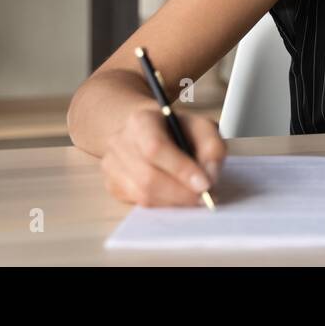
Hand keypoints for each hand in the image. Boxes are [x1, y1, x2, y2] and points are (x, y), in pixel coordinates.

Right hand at [100, 105, 226, 206]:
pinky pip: (138, 203)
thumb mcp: (203, 128)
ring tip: (194, 197)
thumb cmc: (178, 130)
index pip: (156, 147)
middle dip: (181, 192)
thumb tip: (209, 178)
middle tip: (205, 197)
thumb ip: (213, 148)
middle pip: (148, 176)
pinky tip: (176, 196)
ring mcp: (112, 165)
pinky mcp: (113, 185)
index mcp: (141, 120)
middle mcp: (120, 142)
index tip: (205, 184)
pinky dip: (162, 204)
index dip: (181, 169)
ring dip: (174, 201)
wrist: (149, 131)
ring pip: (143, 194)